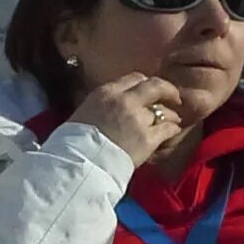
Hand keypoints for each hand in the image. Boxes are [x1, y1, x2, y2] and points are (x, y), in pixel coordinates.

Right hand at [71, 72, 185, 163]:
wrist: (77, 165)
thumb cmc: (71, 143)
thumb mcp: (82, 114)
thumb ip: (101, 106)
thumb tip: (108, 109)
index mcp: (106, 93)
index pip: (134, 78)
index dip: (145, 84)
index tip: (148, 91)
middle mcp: (125, 101)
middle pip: (156, 86)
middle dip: (167, 91)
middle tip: (173, 98)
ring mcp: (138, 119)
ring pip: (165, 110)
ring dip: (170, 115)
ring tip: (172, 121)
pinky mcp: (148, 139)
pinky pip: (169, 129)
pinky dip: (172, 130)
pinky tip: (172, 133)